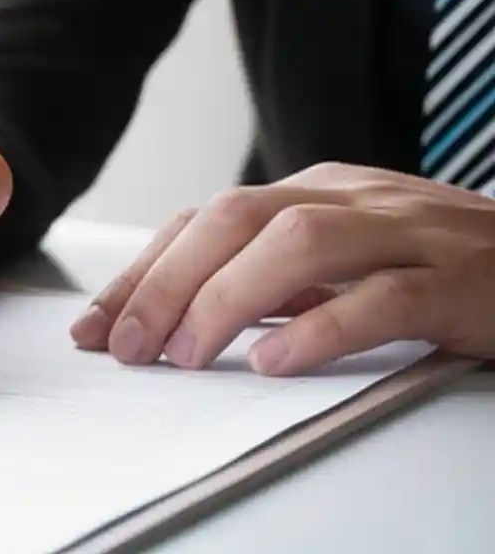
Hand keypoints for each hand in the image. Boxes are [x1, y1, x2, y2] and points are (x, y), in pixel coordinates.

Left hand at [70, 162, 494, 374]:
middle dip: (166, 282)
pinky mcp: (461, 280)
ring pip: (299, 242)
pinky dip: (322, 328)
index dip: (142, 271)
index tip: (94, 326)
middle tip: (126, 347)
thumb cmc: (441, 268)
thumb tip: (174, 319)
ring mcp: (409, 234)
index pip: (205, 218)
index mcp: (317, 192)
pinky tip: (275, 361)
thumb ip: (270, 280)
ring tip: (185, 356)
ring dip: (227, 300)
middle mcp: (354, 200)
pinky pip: (383, 297)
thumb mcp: (344, 263)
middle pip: (236, 217)